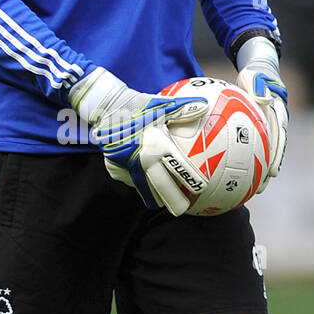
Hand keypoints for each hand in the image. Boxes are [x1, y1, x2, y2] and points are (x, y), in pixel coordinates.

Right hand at [69, 67, 207, 215]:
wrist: (108, 108)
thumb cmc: (140, 106)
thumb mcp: (162, 104)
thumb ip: (183, 109)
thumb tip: (205, 106)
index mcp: (154, 144)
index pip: (175, 165)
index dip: (188, 177)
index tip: (200, 187)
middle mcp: (139, 158)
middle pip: (159, 185)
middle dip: (172, 199)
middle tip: (182, 209)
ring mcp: (124, 165)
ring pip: (143, 185)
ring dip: (154, 194)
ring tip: (165, 203)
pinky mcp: (114, 168)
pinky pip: (130, 179)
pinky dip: (139, 182)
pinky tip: (147, 184)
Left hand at [235, 35, 287, 192]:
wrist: (259, 73)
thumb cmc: (255, 75)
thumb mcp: (255, 77)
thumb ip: (258, 85)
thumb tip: (261, 97)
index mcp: (278, 115)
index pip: (278, 139)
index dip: (276, 156)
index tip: (273, 172)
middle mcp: (277, 124)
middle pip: (275, 151)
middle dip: (270, 169)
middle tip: (262, 186)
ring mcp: (270, 128)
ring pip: (268, 152)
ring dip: (262, 169)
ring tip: (255, 188)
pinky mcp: (261, 130)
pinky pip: (257, 147)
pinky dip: (251, 160)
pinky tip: (239, 173)